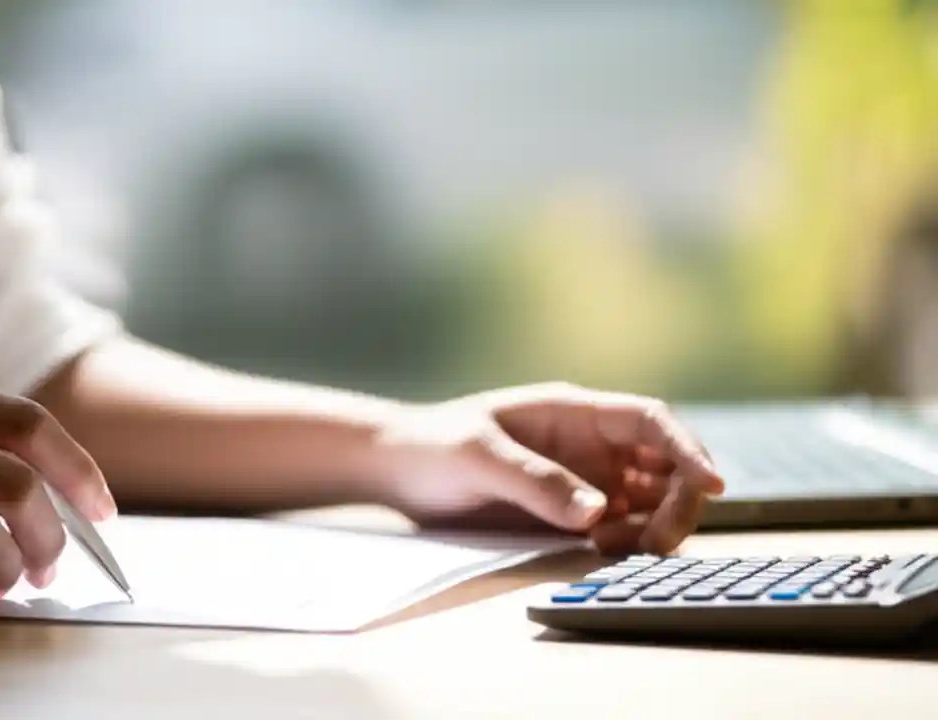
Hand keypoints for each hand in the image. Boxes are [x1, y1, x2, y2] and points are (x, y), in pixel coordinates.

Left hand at [375, 383, 723, 553]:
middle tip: (655, 542)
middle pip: (665, 467)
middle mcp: (589, 445)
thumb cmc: (433, 446)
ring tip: (614, 548)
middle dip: (678, 502)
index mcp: (574, 413)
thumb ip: (534, 481)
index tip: (714, 484)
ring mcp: (584, 480)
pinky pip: (620, 529)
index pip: (650, 422)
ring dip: (653, 527)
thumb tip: (596, 512)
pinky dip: (627, 544)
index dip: (689, 450)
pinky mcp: (571, 514)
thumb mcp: (478, 456)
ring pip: (650, 502)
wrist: (396, 470)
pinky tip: (598, 553)